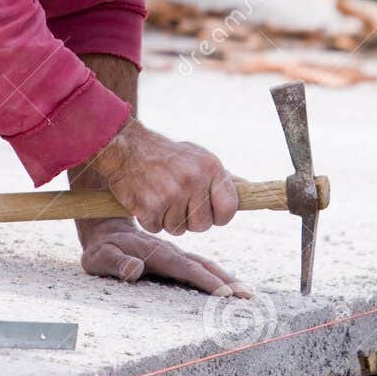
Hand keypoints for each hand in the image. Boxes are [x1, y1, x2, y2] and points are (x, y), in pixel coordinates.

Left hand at [78, 218, 247, 296]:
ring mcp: (174, 254)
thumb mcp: (100, 257)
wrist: (104, 227)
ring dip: (225, 277)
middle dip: (225, 280)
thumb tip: (133, 270)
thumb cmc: (102, 247)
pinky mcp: (175, 257)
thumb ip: (116, 262)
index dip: (204, 280)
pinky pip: (198, 265)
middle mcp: (170, 252)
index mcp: (155, 253)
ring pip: (204, 264)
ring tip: (246, 292)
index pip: (184, 268)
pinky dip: (216, 273)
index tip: (224, 292)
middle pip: (202, 266)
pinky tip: (229, 284)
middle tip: (247, 295)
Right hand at [87, 119, 238, 235]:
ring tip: (160, 195)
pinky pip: (157, 229)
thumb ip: (222, 178)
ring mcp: (172, 193)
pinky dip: (150, 219)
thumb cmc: (166, 155)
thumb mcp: (199, 157)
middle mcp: (194, 179)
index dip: (219, 216)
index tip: (209, 211)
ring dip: (168, 219)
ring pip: (179, 229)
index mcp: (211, 167)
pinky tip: (146, 200)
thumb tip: (250, 191)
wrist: (126, 146)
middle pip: (203, 225)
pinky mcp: (150, 206)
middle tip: (177, 200)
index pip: (229, 209)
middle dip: (190, 219)